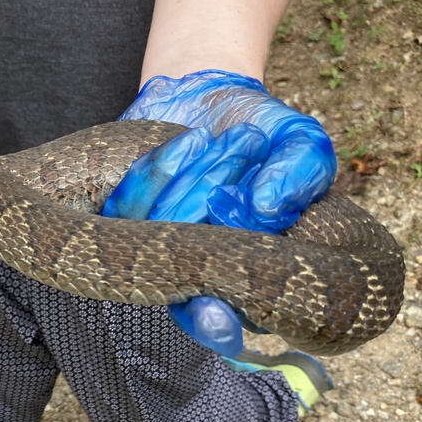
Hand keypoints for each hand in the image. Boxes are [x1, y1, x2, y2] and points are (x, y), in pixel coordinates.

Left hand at [103, 70, 335, 355]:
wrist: (209, 96)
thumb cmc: (266, 133)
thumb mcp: (302, 144)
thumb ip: (303, 171)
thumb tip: (266, 203)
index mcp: (242, 281)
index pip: (219, 323)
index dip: (213, 324)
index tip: (215, 316)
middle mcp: (191, 275)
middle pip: (183, 268)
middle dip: (215, 197)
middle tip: (245, 144)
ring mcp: (149, 248)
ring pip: (154, 236)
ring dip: (194, 179)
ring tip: (228, 137)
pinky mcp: (118, 218)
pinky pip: (124, 209)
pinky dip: (157, 171)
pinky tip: (190, 141)